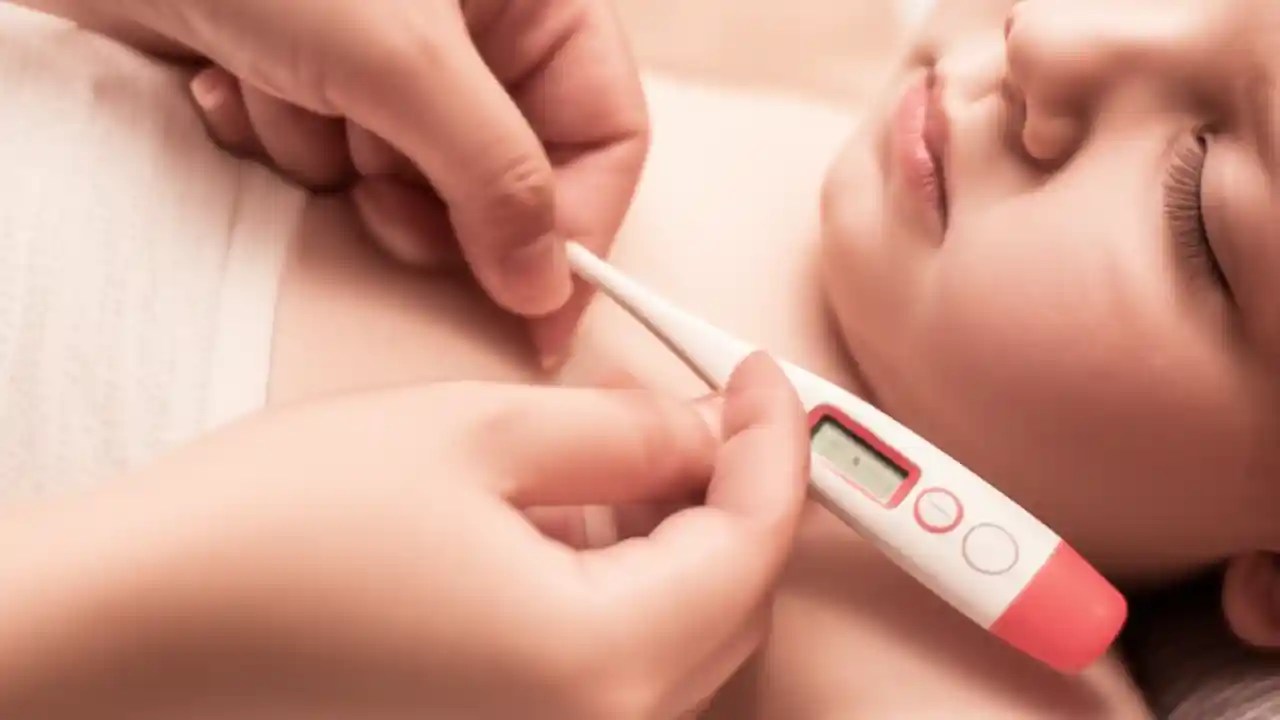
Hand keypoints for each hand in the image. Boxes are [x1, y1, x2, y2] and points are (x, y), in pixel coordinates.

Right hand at [0, 355, 807, 717]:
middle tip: (709, 407)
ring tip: (621, 459)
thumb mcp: (479, 435)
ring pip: (677, 640)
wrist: (138, 622)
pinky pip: (609, 670)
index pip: (754, 546)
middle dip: (733, 496)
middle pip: (731, 605)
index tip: (768, 381)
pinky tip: (568, 528)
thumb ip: (625, 434)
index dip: (777, 447)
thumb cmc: (277, 533)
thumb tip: (704, 430)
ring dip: (678, 543)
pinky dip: (619, 592)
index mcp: (600, 668)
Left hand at [106, 0, 648, 364]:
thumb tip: (544, 283)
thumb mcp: (404, 59)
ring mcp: (388, 60)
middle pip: (504, 174)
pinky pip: (329, 166)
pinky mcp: (313, 82)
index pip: (605, 131)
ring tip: (284, 82)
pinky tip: (237, 75)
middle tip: (381, 188)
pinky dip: (278, 139)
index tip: (543, 312)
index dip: (580, 228)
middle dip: (428, 194)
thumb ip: (494, 177)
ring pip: (406, 181)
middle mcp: (470, 30)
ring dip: (335, 158)